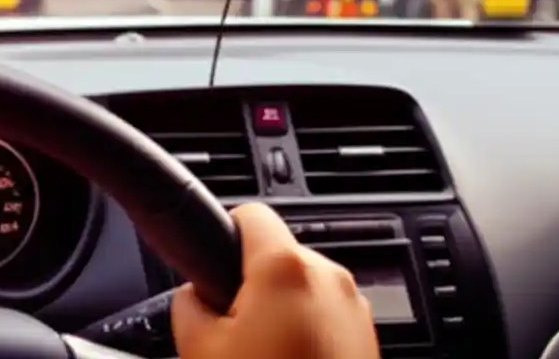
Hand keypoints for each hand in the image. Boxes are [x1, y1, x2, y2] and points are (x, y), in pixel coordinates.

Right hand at [173, 203, 379, 358]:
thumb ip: (189, 305)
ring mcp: (355, 310)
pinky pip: (325, 319)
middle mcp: (329, 278)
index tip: (210, 264)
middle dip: (249, 286)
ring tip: (261, 358)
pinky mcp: (369, 340)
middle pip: (275, 257)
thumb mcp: (198, 349)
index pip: (248, 213)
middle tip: (230, 332)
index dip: (221, 235)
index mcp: (285, 268)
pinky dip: (304, 335)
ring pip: (301, 291)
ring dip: (279, 313)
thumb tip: (197, 297)